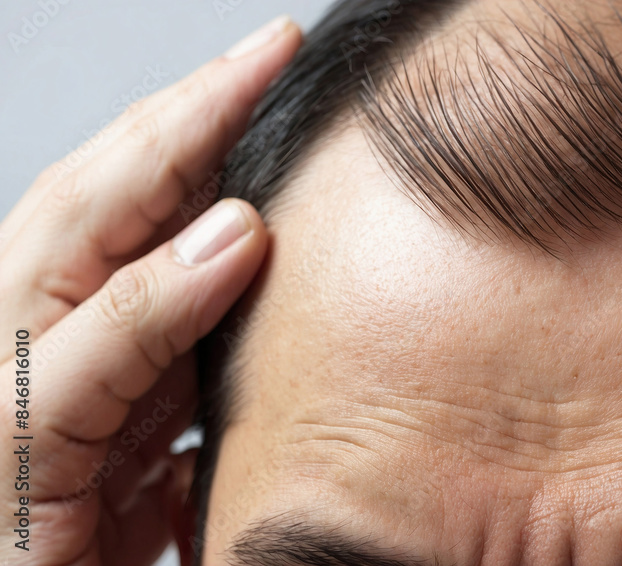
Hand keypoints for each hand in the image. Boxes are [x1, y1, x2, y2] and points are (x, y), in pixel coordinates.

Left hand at [0, 16, 301, 565]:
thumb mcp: (32, 423)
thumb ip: (126, 325)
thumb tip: (231, 230)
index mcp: (26, 294)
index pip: (129, 169)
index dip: (207, 102)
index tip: (277, 50)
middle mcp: (67, 300)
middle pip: (141, 176)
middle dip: (210, 107)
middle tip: (279, 56)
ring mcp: (110, 342)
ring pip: (171, 231)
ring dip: (224, 173)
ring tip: (274, 129)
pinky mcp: (141, 392)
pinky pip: (199, 308)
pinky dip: (236, 265)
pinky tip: (260, 248)